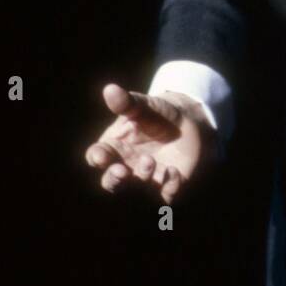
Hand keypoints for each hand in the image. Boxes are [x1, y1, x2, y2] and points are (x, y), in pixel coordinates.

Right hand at [85, 83, 216, 203]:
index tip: (101, 156)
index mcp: (114, 147)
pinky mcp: (167, 186)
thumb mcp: (143, 106)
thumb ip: (127, 103)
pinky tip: (174, 172)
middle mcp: (126, 167)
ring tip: (150, 161)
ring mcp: (146, 179)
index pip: (97, 156)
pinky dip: (169, 187)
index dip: (97, 158)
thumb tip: (110, 89)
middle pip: (111, 182)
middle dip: (114, 180)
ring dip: (142, 178)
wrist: (188, 123)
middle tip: (122, 171)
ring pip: (137, 190)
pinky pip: (166, 196)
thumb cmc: (157, 113)